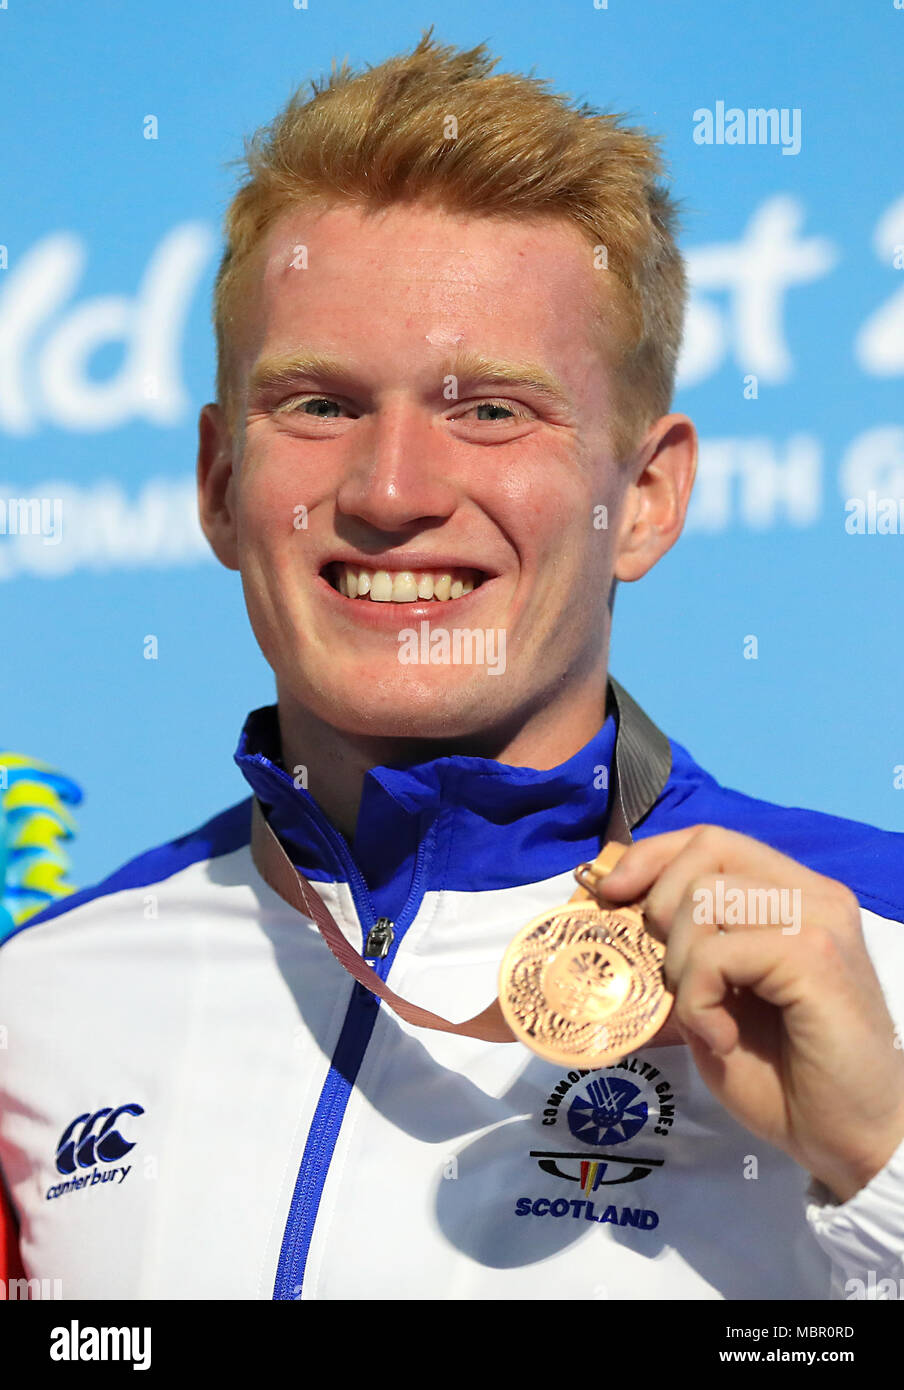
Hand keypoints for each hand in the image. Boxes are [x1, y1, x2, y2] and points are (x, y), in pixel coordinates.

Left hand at [596, 825, 903, 1202]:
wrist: (851, 1138)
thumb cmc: (786, 1078)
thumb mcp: (715, 1002)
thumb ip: (685, 953)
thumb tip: (618, 912)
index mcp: (793, 896)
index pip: (712, 840)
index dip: (653, 857)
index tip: (612, 895)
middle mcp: (812, 894)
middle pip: (706, 851)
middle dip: (662, 909)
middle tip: (675, 978)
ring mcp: (818, 919)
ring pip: (706, 898)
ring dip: (682, 963)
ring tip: (705, 1015)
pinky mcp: (816, 955)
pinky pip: (719, 953)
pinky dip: (699, 1001)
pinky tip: (723, 1038)